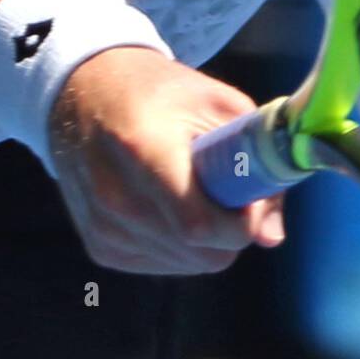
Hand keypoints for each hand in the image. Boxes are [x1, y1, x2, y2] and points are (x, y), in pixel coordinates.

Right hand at [49, 46, 284, 274]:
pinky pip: (164, 265)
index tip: (253, 196)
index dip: (242, 221)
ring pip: (189, 264)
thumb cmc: (162, 94)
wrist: (88, 94)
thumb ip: (255, 164)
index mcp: (142, 149)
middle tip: (231, 190)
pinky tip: (175, 204)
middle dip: (232, 230)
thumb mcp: (218, 105)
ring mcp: (102, 226)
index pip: (200, 224)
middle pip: (201, 252)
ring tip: (198, 189)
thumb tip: (272, 237)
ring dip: (209, 238)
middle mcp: (114, 196)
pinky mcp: (99, 246)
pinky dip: (183, 244)